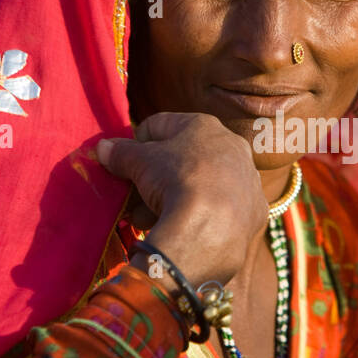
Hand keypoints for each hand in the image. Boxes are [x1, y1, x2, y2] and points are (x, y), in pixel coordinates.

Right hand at [95, 112, 266, 287]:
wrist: (210, 229)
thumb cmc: (174, 181)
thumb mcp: (139, 163)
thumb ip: (121, 153)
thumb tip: (103, 148)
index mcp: (206, 126)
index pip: (160, 125)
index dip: (136, 144)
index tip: (124, 165)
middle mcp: (233, 147)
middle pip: (182, 159)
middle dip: (154, 180)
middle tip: (134, 199)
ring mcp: (247, 180)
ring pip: (203, 186)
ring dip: (174, 201)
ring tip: (149, 220)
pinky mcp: (255, 212)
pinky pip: (221, 211)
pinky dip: (202, 219)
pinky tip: (183, 232)